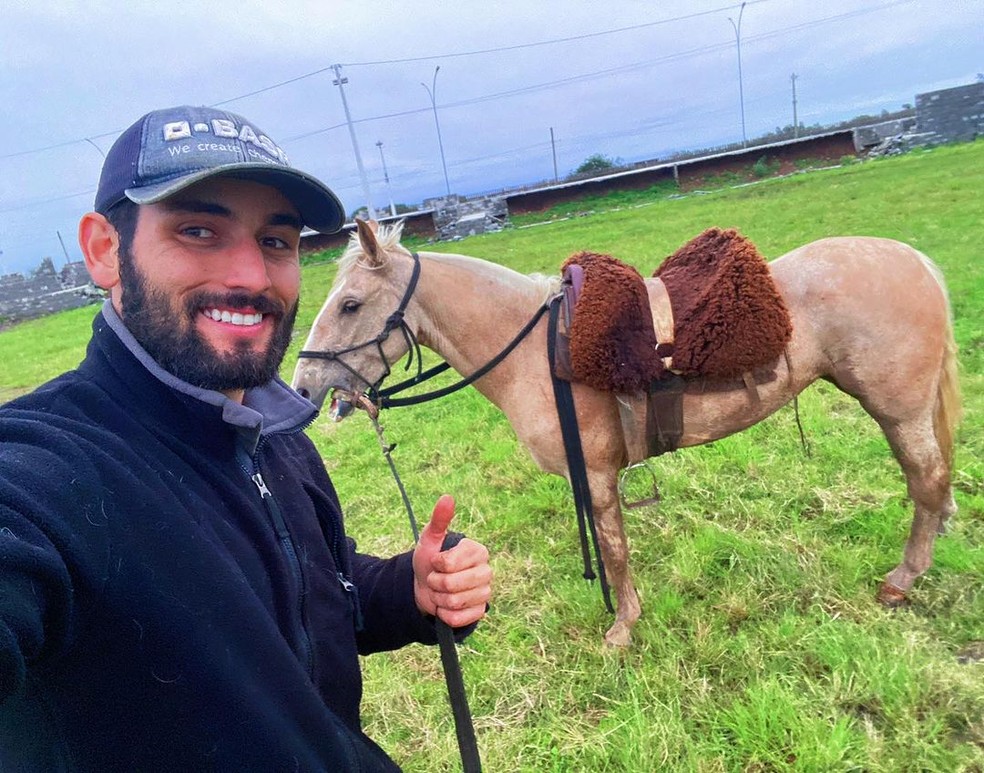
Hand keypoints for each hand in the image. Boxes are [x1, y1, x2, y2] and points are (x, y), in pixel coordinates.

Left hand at [412, 494, 491, 628]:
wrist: (426, 587)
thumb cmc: (430, 561)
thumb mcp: (430, 539)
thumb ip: (439, 520)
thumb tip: (447, 497)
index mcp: (478, 551)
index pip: (450, 564)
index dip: (436, 565)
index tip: (436, 562)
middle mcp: (487, 571)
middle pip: (452, 585)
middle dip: (436, 583)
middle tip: (435, 578)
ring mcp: (486, 592)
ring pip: (455, 603)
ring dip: (440, 599)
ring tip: (441, 591)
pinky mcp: (481, 612)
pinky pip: (459, 619)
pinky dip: (446, 614)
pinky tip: (446, 606)